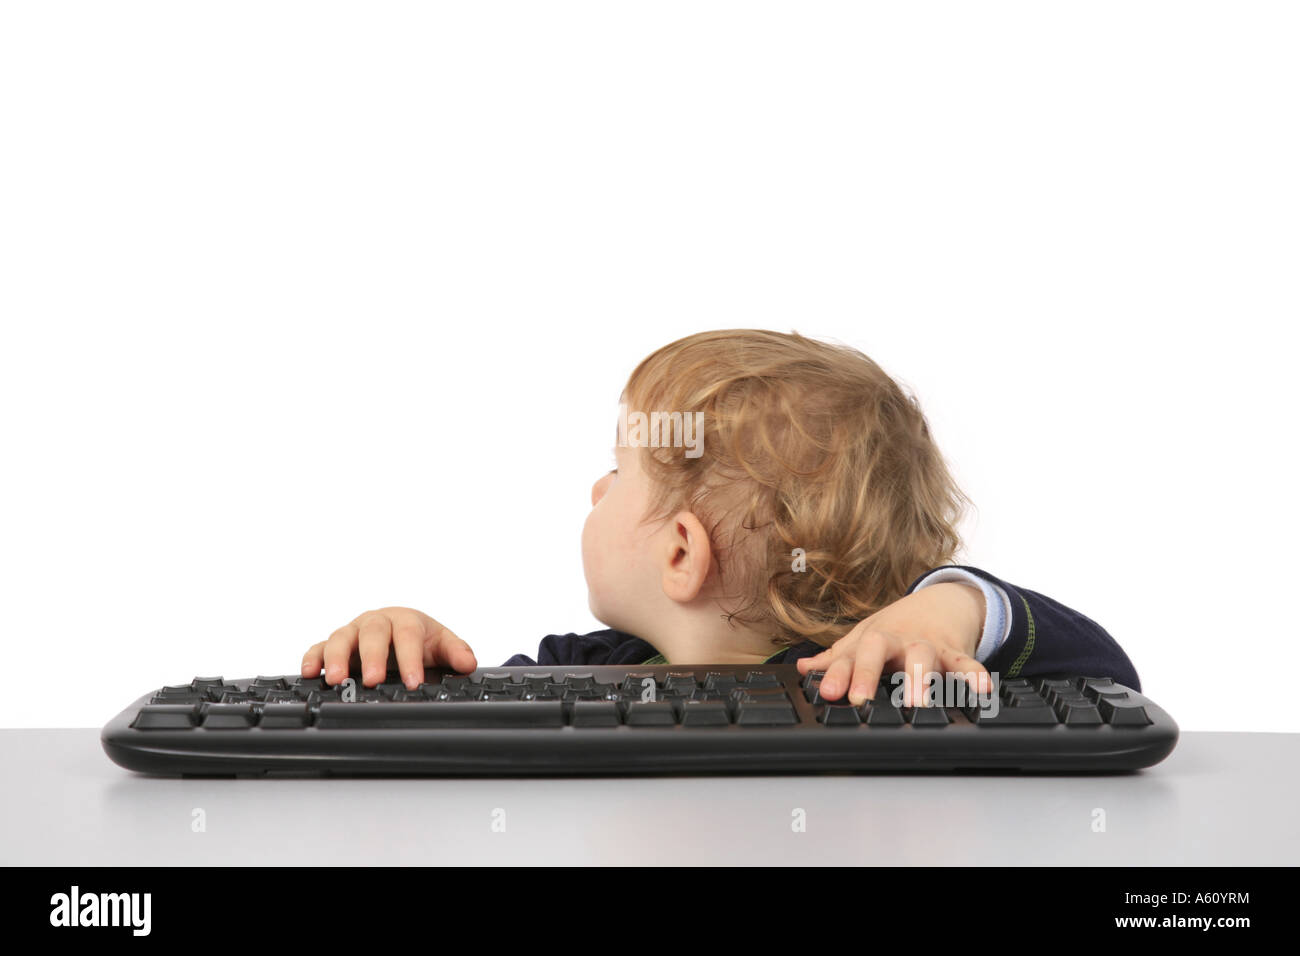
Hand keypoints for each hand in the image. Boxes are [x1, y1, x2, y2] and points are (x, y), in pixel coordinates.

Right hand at [301, 607, 477, 689]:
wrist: (400, 630)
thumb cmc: (420, 638)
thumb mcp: (441, 644)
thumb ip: (455, 652)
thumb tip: (467, 663)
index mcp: (405, 620)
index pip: (408, 636)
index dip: (410, 658)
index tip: (414, 681)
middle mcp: (376, 623)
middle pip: (372, 634)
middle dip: (372, 657)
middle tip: (373, 680)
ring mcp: (352, 634)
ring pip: (341, 639)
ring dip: (337, 658)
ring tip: (337, 680)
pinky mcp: (333, 646)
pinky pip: (319, 648)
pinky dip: (313, 658)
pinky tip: (310, 673)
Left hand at [795, 582, 992, 705]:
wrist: (939, 602)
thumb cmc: (895, 628)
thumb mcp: (863, 640)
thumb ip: (835, 658)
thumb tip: (801, 668)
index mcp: (870, 640)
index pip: (848, 657)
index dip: (836, 674)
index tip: (827, 692)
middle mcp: (896, 640)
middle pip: (879, 650)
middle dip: (869, 673)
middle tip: (861, 700)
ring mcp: (925, 644)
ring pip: (922, 656)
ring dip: (919, 677)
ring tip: (917, 703)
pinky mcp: (954, 650)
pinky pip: (965, 661)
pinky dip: (974, 673)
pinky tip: (982, 689)